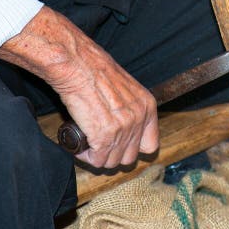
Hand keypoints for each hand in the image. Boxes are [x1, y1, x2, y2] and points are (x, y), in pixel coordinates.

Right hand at [0, 7, 158, 167]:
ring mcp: (123, 129)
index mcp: (147, 106)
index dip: (133, 149)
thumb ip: (130, 108)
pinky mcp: (104, 137)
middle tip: (98, 146)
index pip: (150, 145)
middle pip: (130, 157)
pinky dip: (86, 157)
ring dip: (98, 157)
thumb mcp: (125, 88)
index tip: (119, 146)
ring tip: (88, 144)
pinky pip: (97, 160)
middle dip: (113, 155)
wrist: (78, 66)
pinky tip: (81, 147)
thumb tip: (125, 126)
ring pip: (112, 162)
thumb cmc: (95, 72)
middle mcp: (139, 119)